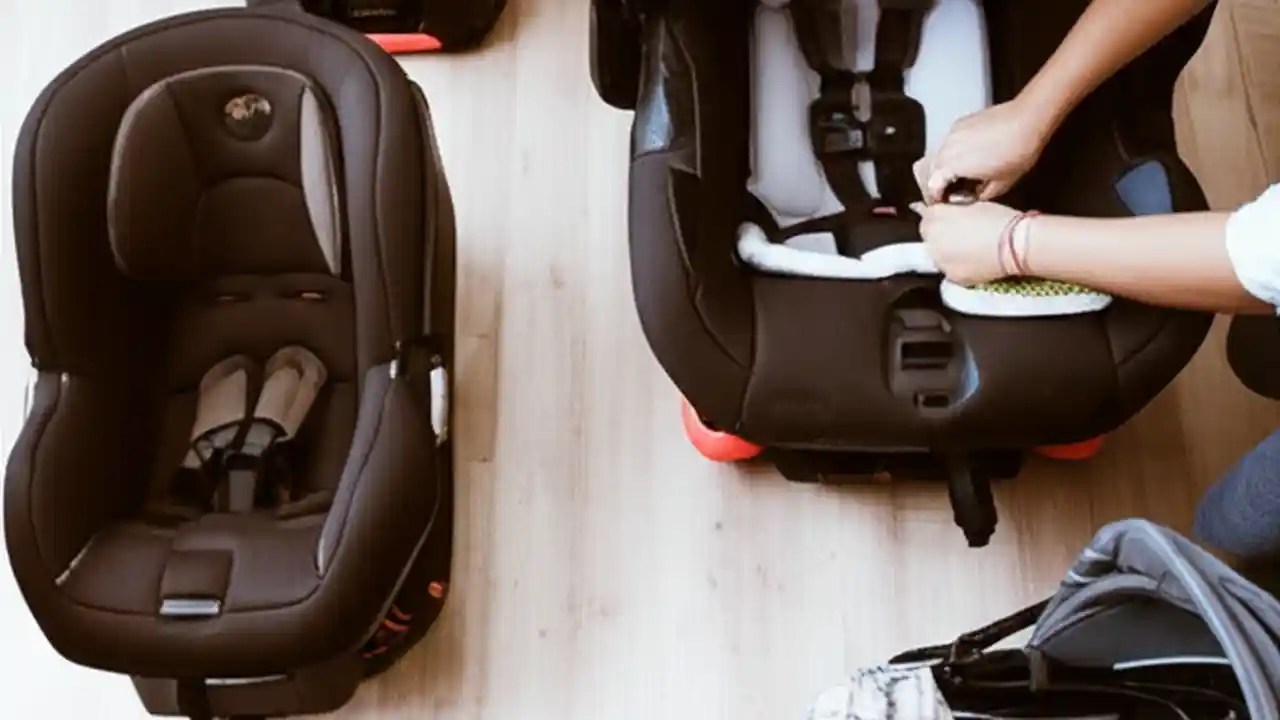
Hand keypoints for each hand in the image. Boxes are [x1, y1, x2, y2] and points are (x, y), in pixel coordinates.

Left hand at [912, 201, 1020, 285]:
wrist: (1013, 244)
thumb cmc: (998, 219)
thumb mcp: (973, 204)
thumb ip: (954, 208)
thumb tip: (950, 209)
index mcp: (936, 216)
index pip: (926, 216)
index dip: (939, 217)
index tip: (948, 219)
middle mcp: (931, 239)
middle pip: (929, 237)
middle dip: (941, 235)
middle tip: (961, 234)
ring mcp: (939, 260)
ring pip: (938, 256)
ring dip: (947, 252)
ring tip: (969, 249)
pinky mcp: (951, 276)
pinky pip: (950, 270)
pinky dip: (958, 266)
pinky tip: (973, 261)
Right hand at [913, 98, 1054, 203]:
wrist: (1028, 119)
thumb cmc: (1018, 150)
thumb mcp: (1001, 184)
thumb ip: (980, 195)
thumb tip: (973, 197)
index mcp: (952, 166)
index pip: (931, 187)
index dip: (935, 198)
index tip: (941, 202)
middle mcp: (946, 148)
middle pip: (927, 170)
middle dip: (934, 183)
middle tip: (946, 192)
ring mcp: (952, 134)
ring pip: (935, 155)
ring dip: (940, 167)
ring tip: (957, 175)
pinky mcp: (961, 124)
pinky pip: (947, 142)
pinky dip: (950, 153)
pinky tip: (968, 157)